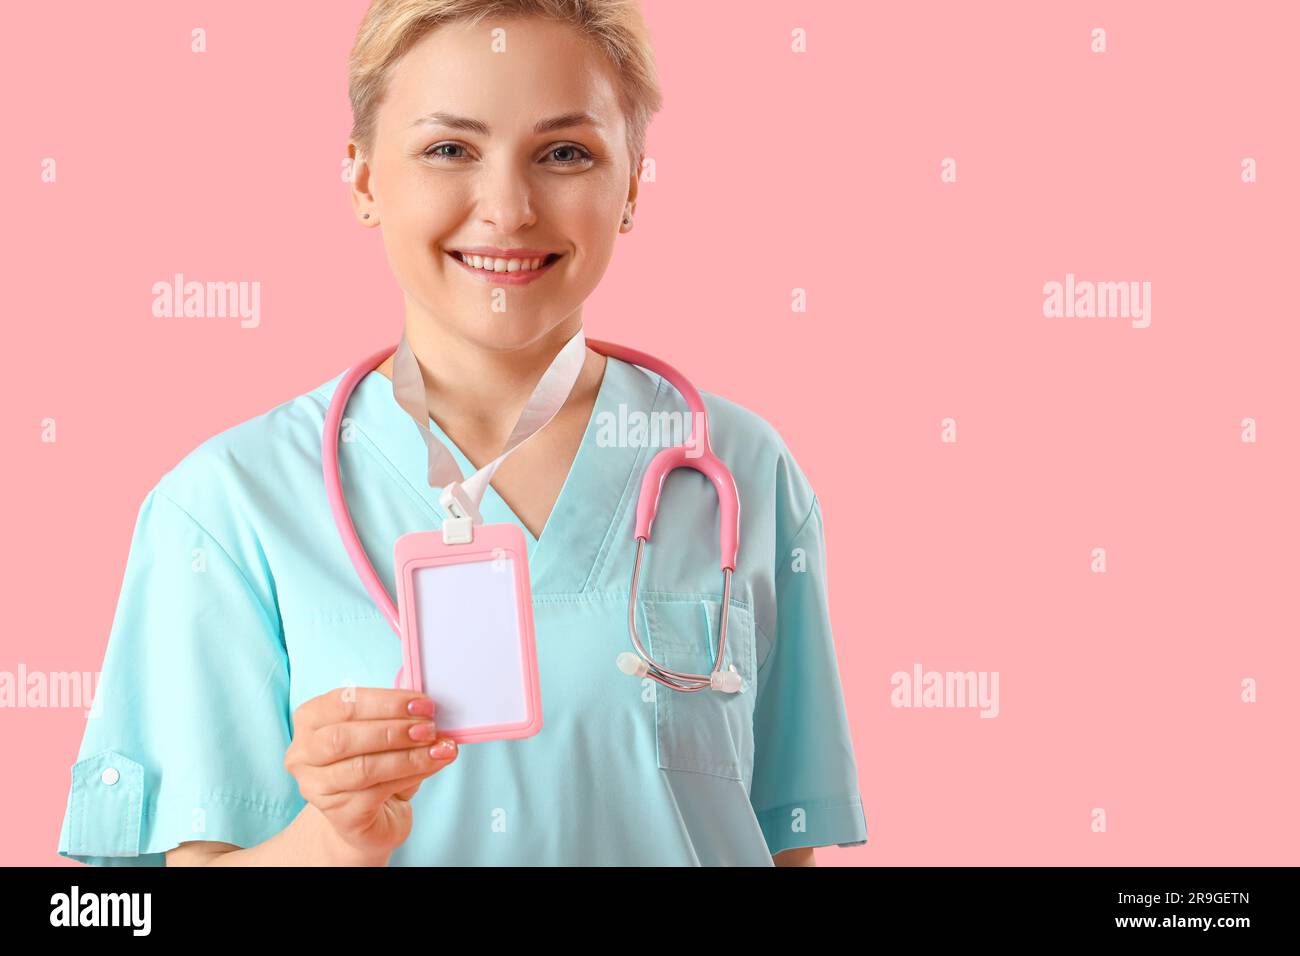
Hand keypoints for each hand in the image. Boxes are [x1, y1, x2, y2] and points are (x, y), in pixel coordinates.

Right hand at [284, 688, 457, 862]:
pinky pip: (377, 792)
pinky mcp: (339, 815)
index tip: (423, 704)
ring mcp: (316, 788)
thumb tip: (427, 709)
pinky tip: (432, 765)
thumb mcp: (382, 731)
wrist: (370, 815)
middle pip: (343, 737)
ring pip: (362, 768)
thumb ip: (397, 716)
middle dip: (393, 730)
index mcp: (311, 719)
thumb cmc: (375, 762)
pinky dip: (411, 775)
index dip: (386, 702)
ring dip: (407, 755)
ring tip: (439, 748)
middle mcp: (303, 754)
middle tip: (430, 728)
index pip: (343, 703)